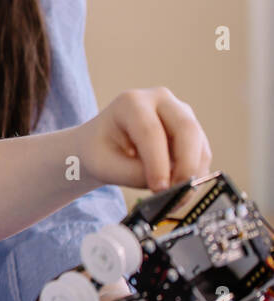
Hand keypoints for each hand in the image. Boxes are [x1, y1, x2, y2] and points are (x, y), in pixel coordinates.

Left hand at [75, 87, 210, 192]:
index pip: (150, 131)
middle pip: (186, 130)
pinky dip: (194, 175)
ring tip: (176, 199)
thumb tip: (168, 188)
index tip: (159, 188)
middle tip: (176, 194)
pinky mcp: (191, 130)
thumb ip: (135, 174)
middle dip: (185, 166)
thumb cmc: (99, 151)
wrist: (100, 145)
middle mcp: (160, 101)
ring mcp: (180, 113)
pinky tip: (180, 191)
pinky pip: (201, 154)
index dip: (158, 162)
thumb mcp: (105, 165)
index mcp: (131, 102)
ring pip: (198, 144)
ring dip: (192, 174)